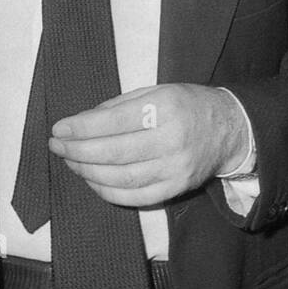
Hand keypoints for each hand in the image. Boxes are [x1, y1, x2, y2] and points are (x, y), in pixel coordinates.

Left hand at [48, 84, 249, 206]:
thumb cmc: (187, 104)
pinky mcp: (176, 189)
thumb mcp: (156, 91)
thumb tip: (82, 123)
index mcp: (165, 108)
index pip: (113, 122)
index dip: (81, 128)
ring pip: (120, 178)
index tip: (59, 129)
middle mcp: (171, 140)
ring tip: (71, 162)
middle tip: (57, 146)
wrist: (230, 129)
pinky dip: (108, 192)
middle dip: (77, 151)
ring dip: (88, 172)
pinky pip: (135, 197)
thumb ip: (119, 105)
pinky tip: (93, 181)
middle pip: (113, 152)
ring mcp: (175, 169)